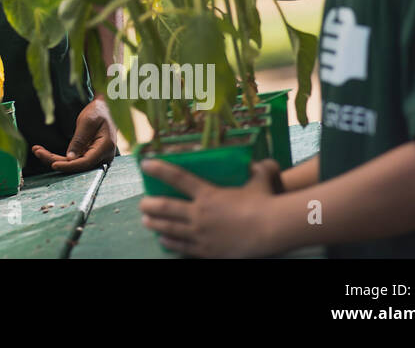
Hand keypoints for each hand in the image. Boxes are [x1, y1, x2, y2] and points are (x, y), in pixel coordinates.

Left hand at [31, 100, 117, 172]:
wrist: (106, 108)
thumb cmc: (98, 111)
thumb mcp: (88, 121)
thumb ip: (79, 140)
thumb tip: (69, 158)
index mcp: (105, 147)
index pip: (86, 163)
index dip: (69, 166)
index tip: (53, 164)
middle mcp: (102, 156)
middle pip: (77, 165)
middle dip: (55, 160)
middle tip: (37, 151)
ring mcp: (96, 157)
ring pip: (73, 163)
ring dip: (54, 158)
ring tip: (37, 150)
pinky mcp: (89, 155)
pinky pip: (74, 159)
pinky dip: (59, 157)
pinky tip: (45, 152)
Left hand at [137, 158, 281, 257]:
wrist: (272, 230)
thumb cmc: (266, 203)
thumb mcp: (259, 180)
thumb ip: (256, 169)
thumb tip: (258, 162)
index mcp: (208, 193)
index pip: (177, 177)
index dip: (159, 170)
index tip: (144, 165)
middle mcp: (200, 213)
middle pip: (166, 208)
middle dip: (149, 205)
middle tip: (142, 203)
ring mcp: (201, 234)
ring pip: (170, 229)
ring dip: (155, 224)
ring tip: (146, 221)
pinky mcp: (207, 251)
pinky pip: (183, 247)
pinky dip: (171, 243)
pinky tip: (164, 241)